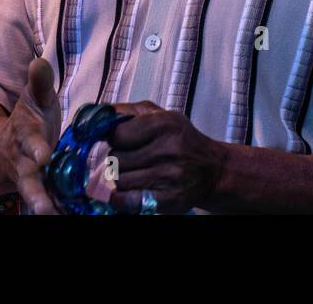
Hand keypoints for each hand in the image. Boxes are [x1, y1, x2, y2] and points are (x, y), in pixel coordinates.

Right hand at [0, 57, 62, 214]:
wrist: (5, 150)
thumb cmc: (29, 121)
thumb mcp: (35, 100)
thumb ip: (39, 83)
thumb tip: (39, 60)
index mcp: (26, 137)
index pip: (30, 142)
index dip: (36, 148)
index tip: (44, 155)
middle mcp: (25, 164)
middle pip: (29, 179)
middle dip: (36, 192)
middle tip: (45, 206)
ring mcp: (32, 182)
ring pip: (36, 197)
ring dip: (44, 207)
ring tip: (53, 216)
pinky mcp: (42, 193)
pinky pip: (49, 204)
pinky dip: (58, 211)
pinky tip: (69, 215)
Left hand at [105, 102, 225, 213]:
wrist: (213, 170)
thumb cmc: (182, 139)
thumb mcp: (162, 115)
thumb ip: (129, 111)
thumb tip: (99, 113)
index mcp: (164, 124)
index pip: (117, 134)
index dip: (115, 138)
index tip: (122, 140)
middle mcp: (168, 150)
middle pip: (116, 159)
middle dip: (119, 159)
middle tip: (133, 158)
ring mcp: (168, 176)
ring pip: (119, 180)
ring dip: (122, 178)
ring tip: (136, 173)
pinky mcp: (168, 200)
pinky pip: (127, 201)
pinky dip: (120, 198)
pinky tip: (126, 192)